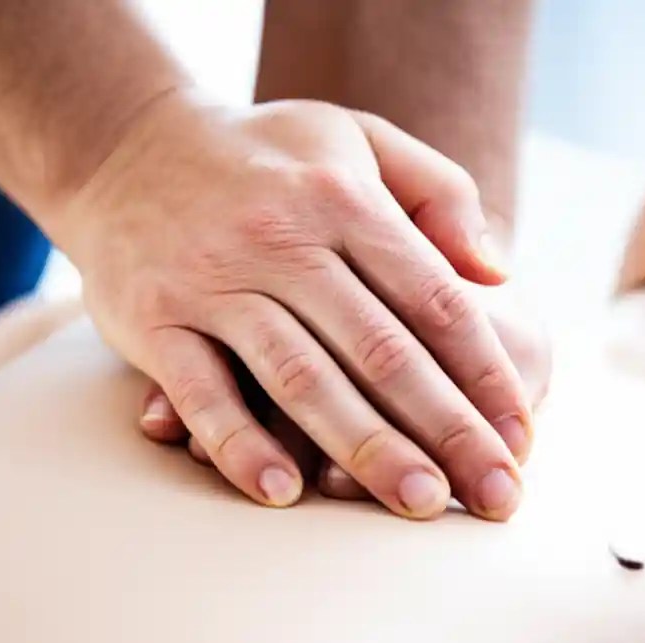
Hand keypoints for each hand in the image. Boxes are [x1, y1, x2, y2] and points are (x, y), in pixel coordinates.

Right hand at [51, 90, 531, 519]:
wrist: (124, 144)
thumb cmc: (263, 156)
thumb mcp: (356, 138)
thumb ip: (437, 193)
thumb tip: (496, 273)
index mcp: (344, 198)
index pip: (434, 298)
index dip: (484, 372)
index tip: (519, 435)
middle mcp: (283, 238)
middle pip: (381, 348)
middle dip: (447, 428)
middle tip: (494, 494)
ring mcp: (213, 281)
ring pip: (300, 376)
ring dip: (364, 447)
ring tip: (419, 502)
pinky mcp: (154, 319)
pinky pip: (201, 391)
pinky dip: (239, 443)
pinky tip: (282, 492)